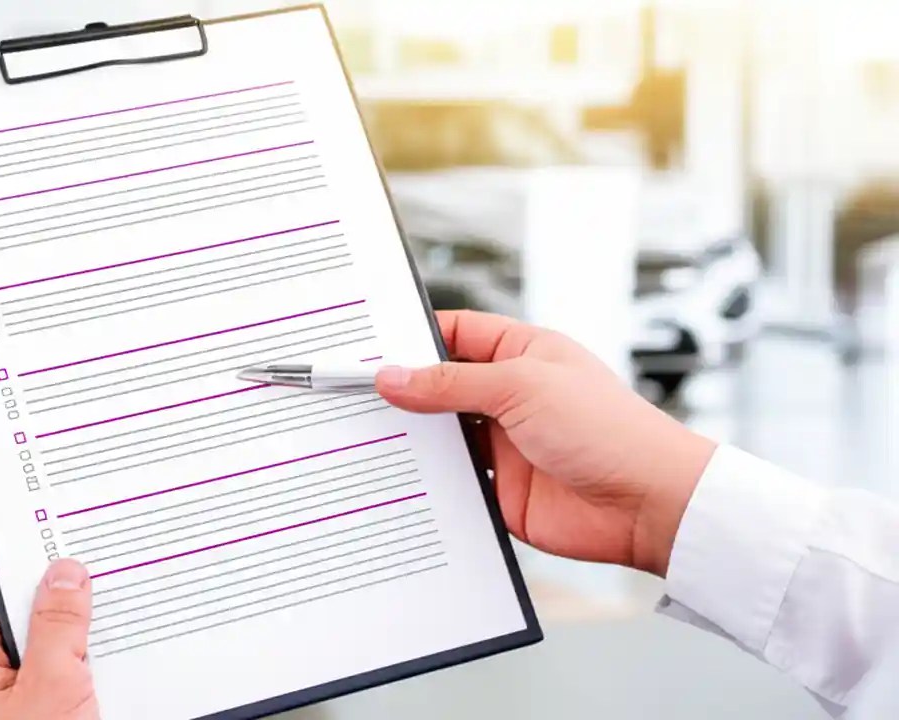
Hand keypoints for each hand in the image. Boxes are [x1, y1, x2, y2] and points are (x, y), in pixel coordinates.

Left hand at [0, 559, 98, 719]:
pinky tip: (111, 693)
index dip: (42, 589)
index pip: (7, 611)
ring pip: (63, 670)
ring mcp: (23, 713)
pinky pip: (76, 695)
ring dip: (91, 665)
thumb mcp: (51, 683)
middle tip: (102, 625)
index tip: (73, 566)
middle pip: (40, 638)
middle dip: (74, 631)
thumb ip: (58, 625)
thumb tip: (64, 576)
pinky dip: (97, 690)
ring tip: (106, 673)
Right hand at [376, 310, 716, 576]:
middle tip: (353, 391)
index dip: (413, 338)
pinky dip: (427, 480)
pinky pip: (451, 482)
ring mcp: (504, 443)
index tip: (368, 347)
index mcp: (522, 354)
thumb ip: (451, 383)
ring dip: (412, 437)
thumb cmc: (608, 430)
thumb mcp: (521, 387)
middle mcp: (510, 395)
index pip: (455, 333)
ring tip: (363, 433)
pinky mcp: (500, 488)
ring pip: (441, 435)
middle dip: (403, 390)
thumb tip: (394, 377)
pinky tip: (397, 477)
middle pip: (440, 385)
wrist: (647, 504)